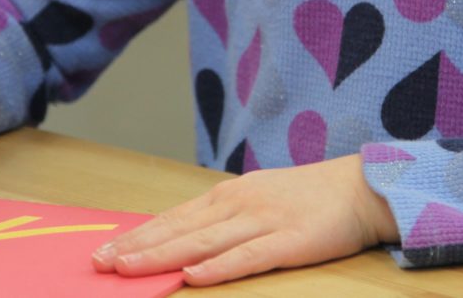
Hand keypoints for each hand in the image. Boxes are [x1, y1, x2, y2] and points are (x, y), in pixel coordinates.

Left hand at [91, 154, 398, 285]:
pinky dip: (218, 266)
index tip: (106, 249)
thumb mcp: (260, 199)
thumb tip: (185, 241)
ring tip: (128, 268)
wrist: (362, 187)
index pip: (175, 217)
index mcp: (231, 195)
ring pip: (203, 242)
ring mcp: (264, 221)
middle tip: (99, 262)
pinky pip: (248, 256)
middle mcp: (240, 204)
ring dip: (163, 255)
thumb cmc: (309, 198)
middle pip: (180, 229)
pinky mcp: (290, 241)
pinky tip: (193, 274)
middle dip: (138, 246)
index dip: (139, 235)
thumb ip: (225, 219)